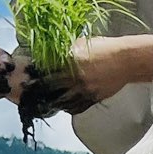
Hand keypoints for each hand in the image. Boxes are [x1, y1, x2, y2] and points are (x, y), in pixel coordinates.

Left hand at [20, 34, 152, 116]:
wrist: (127, 60)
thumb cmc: (104, 48)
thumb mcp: (81, 45)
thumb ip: (65, 52)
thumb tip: (50, 58)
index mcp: (71, 61)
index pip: (46, 71)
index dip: (34, 77)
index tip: (25, 80)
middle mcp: (76, 78)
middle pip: (49, 90)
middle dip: (37, 92)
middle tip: (28, 95)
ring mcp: (85, 91)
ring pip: (61, 102)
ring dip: (50, 103)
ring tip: (42, 102)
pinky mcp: (93, 99)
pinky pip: (75, 108)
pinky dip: (66, 108)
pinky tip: (62, 105)